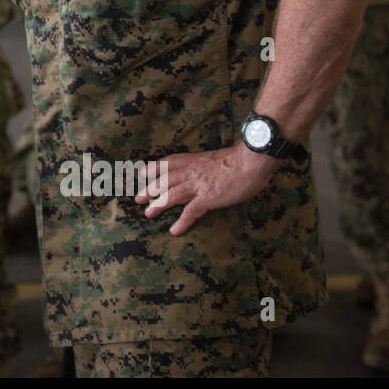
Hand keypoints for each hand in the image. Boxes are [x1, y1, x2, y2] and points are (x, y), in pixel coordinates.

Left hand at [133, 145, 277, 235]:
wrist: (251, 160)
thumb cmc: (241, 159)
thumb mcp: (218, 158)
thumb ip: (210, 165)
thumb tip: (212, 171)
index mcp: (194, 160)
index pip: (168, 163)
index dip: (155, 168)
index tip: (144, 173)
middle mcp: (191, 172)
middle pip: (164, 180)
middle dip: (150, 189)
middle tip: (138, 199)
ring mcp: (198, 185)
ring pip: (171, 195)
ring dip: (158, 205)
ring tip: (149, 214)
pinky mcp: (208, 197)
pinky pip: (190, 211)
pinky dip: (182, 221)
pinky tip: (175, 231)